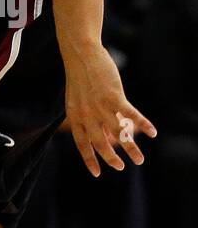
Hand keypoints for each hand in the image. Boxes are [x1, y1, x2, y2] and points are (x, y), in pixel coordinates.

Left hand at [63, 45, 155, 176]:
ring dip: (131, 148)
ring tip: (140, 161)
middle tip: (121, 167)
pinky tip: (153, 133)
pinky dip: (143, 124)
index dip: (89, 159)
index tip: (97, 173)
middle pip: (100, 143)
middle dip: (111, 158)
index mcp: (75, 115)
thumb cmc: (80, 76)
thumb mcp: (77, 99)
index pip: (82, 143)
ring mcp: (100, 106)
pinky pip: (131, 115)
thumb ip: (88, 117)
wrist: (81, 53)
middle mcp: (87, 114)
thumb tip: (105, 135)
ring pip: (118, 133)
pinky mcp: (114, 96)